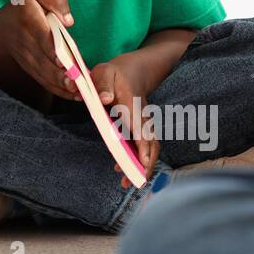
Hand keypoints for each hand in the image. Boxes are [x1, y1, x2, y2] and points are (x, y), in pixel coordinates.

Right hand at [0, 0, 79, 101]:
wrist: (4, 25)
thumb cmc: (27, 6)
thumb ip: (55, 0)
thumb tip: (68, 21)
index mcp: (27, 18)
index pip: (41, 36)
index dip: (52, 50)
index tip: (63, 61)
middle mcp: (24, 41)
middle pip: (43, 60)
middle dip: (60, 75)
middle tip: (76, 84)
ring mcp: (26, 57)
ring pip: (43, 74)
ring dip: (60, 86)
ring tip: (79, 93)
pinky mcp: (30, 68)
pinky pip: (43, 80)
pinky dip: (58, 90)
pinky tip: (73, 95)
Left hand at [90, 52, 158, 187]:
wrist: (134, 70)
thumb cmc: (115, 73)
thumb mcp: (105, 72)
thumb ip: (103, 84)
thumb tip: (106, 99)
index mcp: (132, 105)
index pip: (141, 129)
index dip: (143, 146)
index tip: (142, 164)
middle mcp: (142, 118)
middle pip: (150, 144)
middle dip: (145, 164)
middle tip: (134, 182)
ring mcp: (143, 124)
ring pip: (148, 148)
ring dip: (142, 166)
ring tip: (127, 182)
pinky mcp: (140, 129)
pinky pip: (143, 147)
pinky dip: (138, 160)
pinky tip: (123, 168)